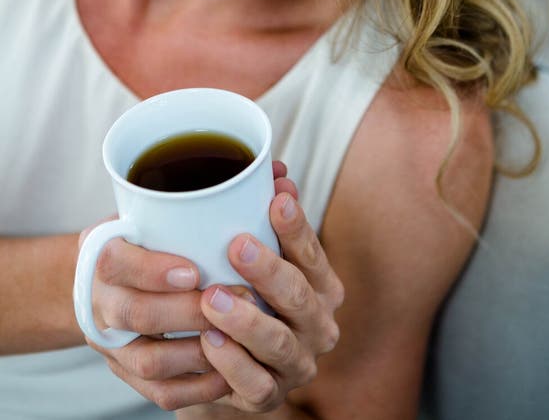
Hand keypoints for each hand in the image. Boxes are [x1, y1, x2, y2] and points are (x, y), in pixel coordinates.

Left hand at [197, 190, 344, 412]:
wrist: (238, 363)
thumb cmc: (252, 294)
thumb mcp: (264, 256)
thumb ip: (269, 217)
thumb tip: (274, 170)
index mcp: (322, 286)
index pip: (312, 252)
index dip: (295, 227)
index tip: (276, 200)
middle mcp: (318, 325)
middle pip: (297, 295)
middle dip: (268, 269)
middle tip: (236, 245)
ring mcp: (296, 364)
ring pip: (276, 342)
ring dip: (245, 320)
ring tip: (212, 298)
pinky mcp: (269, 396)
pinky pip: (253, 384)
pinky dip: (231, 364)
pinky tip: (208, 342)